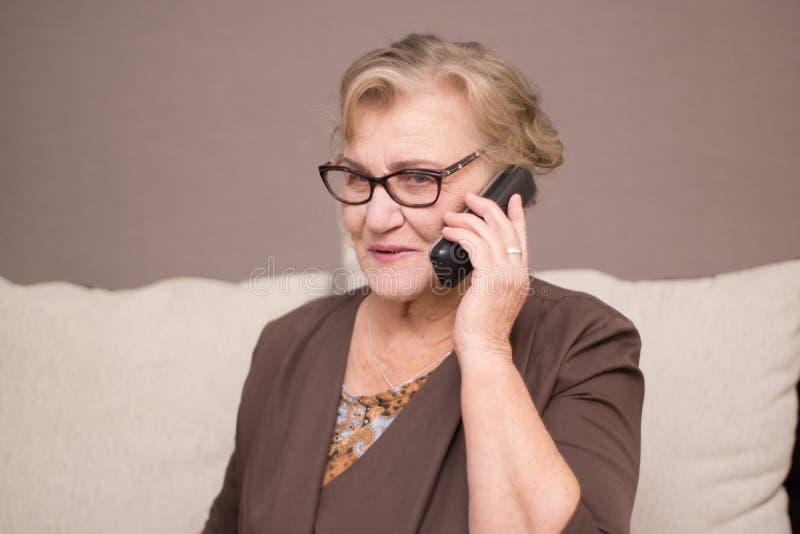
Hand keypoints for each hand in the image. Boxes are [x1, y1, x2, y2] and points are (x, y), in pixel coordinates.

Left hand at [441, 192, 530, 363]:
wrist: (484, 350)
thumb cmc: (482, 329)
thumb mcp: (491, 298)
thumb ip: (491, 278)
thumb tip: (476, 262)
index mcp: (521, 275)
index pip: (522, 238)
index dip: (518, 216)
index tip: (514, 199)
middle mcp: (517, 271)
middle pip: (506, 228)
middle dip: (488, 207)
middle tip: (470, 197)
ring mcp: (506, 274)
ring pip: (488, 232)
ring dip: (467, 219)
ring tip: (450, 216)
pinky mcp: (489, 277)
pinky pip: (474, 244)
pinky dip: (460, 234)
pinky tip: (448, 232)